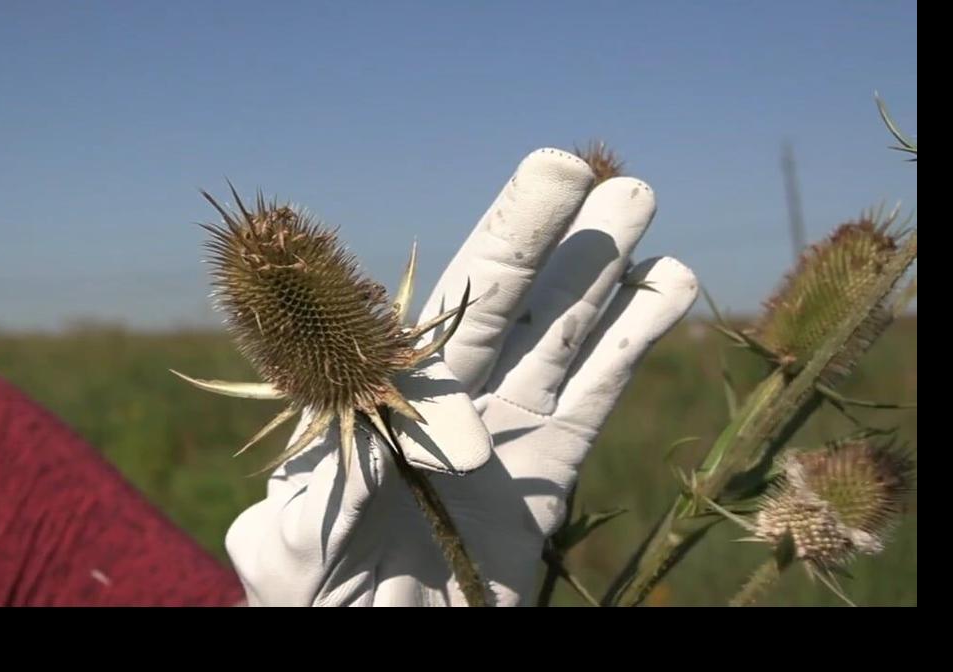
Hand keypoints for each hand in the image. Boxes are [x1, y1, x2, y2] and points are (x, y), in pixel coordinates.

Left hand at [224, 147, 698, 605]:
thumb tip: (373, 442)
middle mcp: (443, 404)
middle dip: (544, 239)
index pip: (427, 310)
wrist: (378, 650)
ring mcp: (500, 435)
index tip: (504, 199)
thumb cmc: (315, 608)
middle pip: (501, 305)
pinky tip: (666, 288)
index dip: (470, 252)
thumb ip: (319, 491)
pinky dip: (630, 345)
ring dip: (597, 275)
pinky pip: (595, 400)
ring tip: (635, 200)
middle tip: (593, 173)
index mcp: (375, 402)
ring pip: (557, 338)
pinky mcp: (549, 477)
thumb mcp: (286, 549)